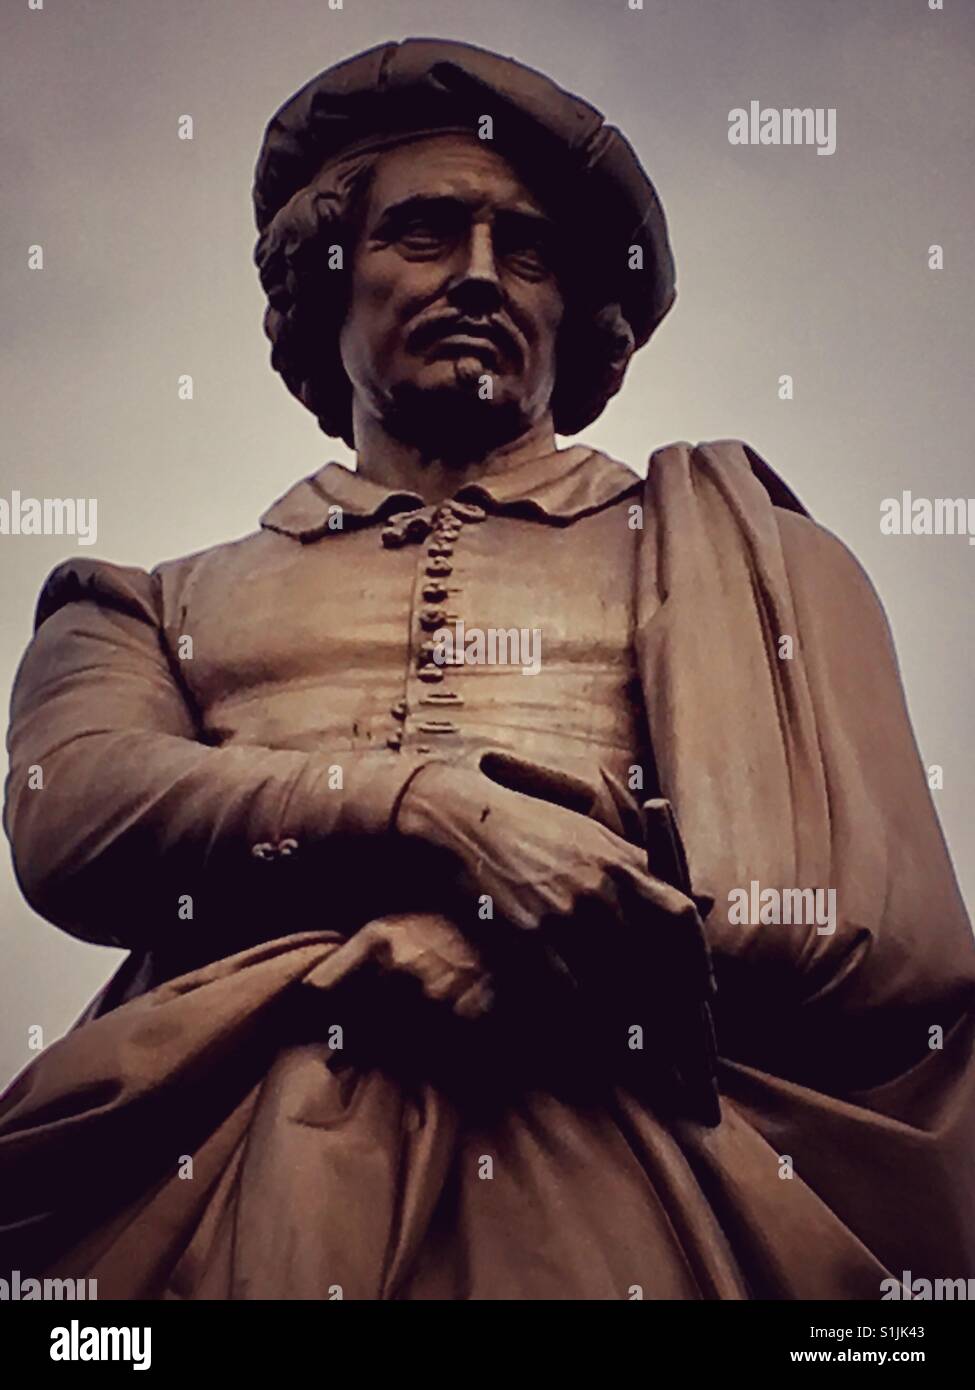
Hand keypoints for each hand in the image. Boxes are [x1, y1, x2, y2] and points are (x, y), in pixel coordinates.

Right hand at [395, 756, 712, 1050]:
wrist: (466, 822)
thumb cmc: (534, 825)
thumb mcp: (595, 835)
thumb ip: (643, 867)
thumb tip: (697, 898)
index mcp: (624, 862)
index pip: (680, 917)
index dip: (696, 959)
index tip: (706, 993)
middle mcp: (602, 890)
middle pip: (655, 962)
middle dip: (676, 1009)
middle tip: (689, 1045)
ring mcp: (566, 916)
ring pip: (615, 985)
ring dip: (637, 1028)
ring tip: (656, 1065)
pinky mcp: (529, 938)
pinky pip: (568, 994)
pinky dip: (587, 1024)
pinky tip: (599, 1047)